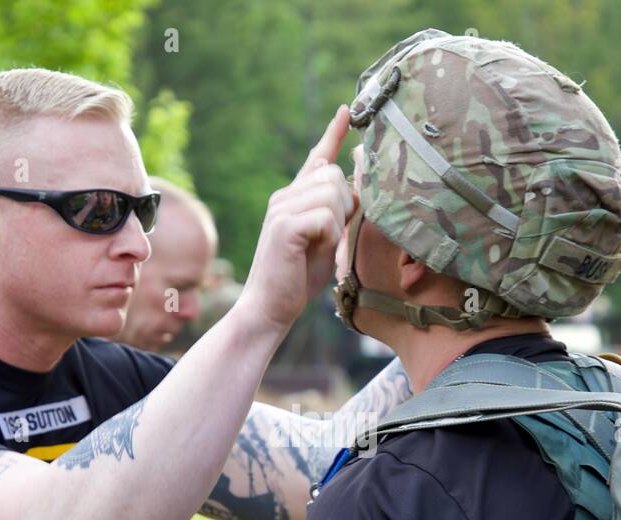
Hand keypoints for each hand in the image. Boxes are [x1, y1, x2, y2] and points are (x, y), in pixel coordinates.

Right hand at [240, 105, 355, 330]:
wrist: (269, 308)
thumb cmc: (297, 278)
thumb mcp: (322, 239)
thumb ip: (334, 212)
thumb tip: (352, 188)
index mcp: (292, 197)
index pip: (316, 158)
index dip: (333, 134)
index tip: (346, 110)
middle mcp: (284, 196)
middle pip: (334, 175)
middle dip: (344, 206)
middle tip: (328, 238)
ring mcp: (280, 208)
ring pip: (332, 194)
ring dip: (336, 224)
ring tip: (317, 246)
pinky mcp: (283, 225)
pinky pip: (325, 217)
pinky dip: (328, 237)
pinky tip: (312, 251)